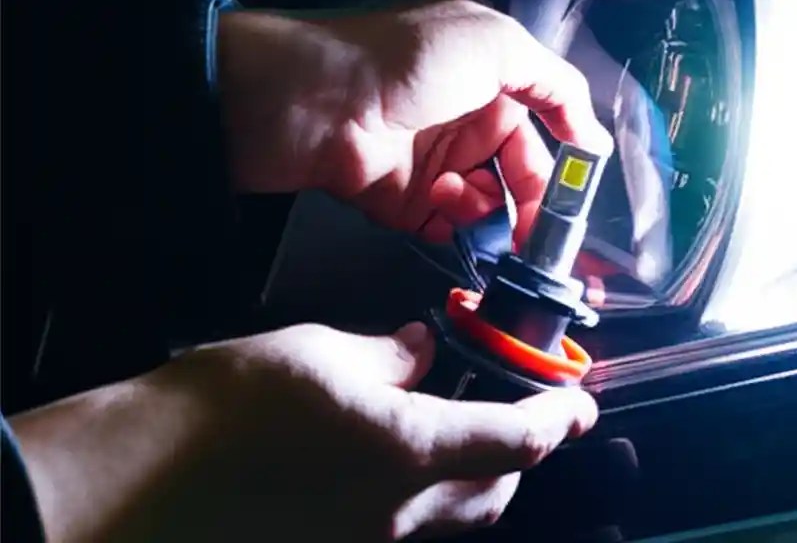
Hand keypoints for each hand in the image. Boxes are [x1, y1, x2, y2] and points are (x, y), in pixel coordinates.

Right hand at [11, 322, 596, 542]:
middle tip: (519, 415)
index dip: (559, 421)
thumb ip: (390, 355)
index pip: (517, 441)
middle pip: (494, 494)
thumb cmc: (225, 410)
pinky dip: (411, 493)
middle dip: (519, 457)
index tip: (580, 407)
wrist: (140, 481)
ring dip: (467, 479)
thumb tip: (421, 350)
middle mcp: (398, 513)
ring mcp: (363, 542)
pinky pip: (395, 527)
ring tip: (452, 432)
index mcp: (411, 451)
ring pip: (447, 518)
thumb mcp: (323, 352)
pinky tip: (380, 456)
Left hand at [217, 0, 611, 245]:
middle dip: (536, 203)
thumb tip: (595, 137)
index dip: (569, 160)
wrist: (319, 100)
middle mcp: (470, 121)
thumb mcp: (497, 45)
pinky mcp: (408, 201)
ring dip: (486, 207)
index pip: (550, 126)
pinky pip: (448, 226)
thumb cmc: (409, 60)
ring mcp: (438, 163)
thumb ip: (557, 85)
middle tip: (541, 233)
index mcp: (495, 79)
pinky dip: (451, 224)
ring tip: (457, 193)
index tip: (581, 193)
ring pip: (490, 204)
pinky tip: (437, 205)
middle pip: (524, 174)